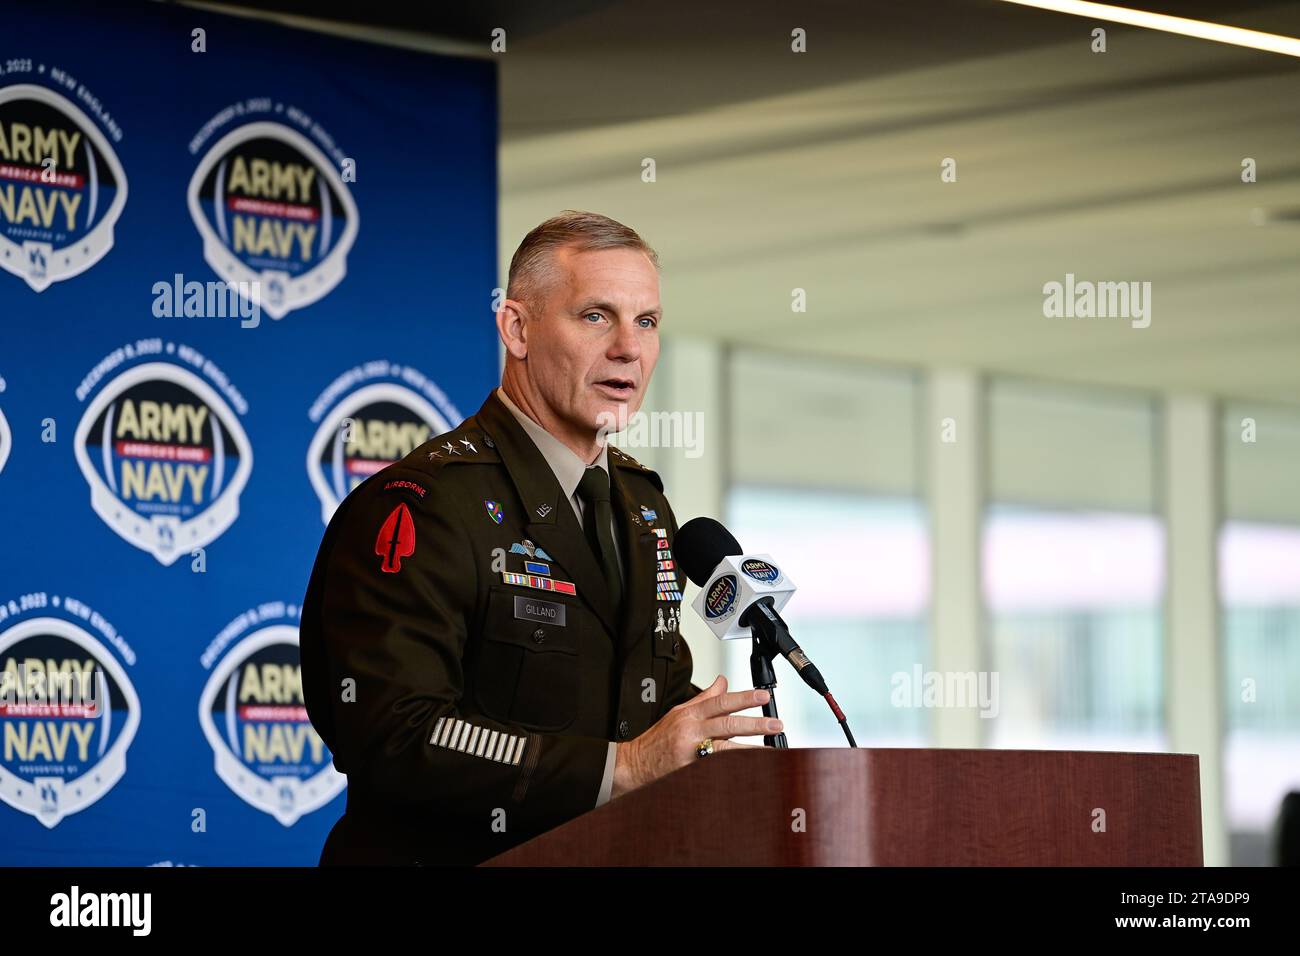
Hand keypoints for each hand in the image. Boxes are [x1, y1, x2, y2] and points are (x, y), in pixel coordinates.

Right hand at [610, 675, 780, 798]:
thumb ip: (704, 699)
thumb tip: (723, 682)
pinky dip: (733, 767)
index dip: (743, 698)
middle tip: (775, 724)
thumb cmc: (657, 740)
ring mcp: (690, 752)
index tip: (762, 696)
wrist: (634, 765)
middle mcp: (691, 731)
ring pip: (726, 748)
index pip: (720, 702)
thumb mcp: (679, 712)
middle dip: (754, 724)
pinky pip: (716, 767)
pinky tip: (748, 768)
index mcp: (689, 714)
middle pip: (727, 724)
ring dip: (750, 749)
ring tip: (770, 751)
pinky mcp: (690, 770)